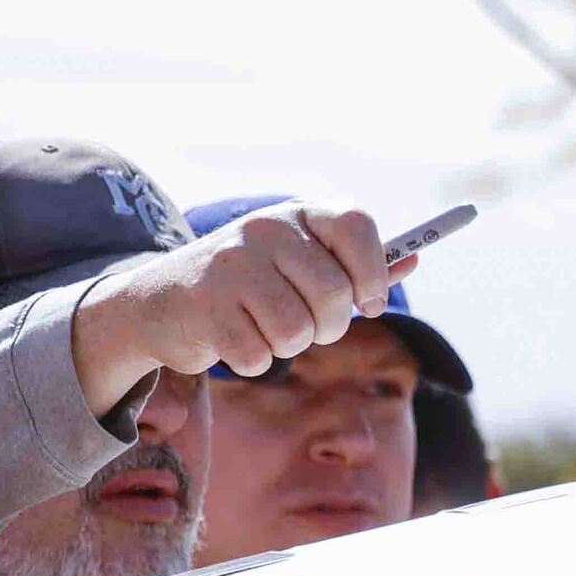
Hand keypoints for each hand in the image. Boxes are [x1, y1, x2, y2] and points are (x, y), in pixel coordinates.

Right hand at [77, 201, 405, 384]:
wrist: (161, 301)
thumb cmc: (250, 286)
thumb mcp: (301, 264)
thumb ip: (357, 265)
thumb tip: (414, 258)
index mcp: (296, 215)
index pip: (356, 226)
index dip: (373, 272)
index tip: (368, 301)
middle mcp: (264, 229)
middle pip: (332, 295)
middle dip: (328, 327)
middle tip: (307, 326)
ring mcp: (230, 264)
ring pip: (297, 332)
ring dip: (287, 345)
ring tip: (263, 328)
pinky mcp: (203, 305)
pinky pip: (259, 356)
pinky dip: (253, 359)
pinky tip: (233, 338)